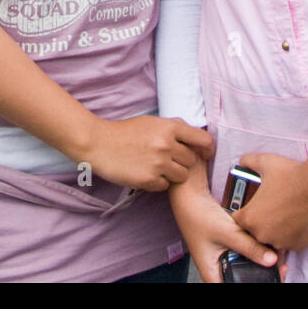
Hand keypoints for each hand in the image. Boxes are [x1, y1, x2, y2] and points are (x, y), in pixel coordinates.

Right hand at [85, 115, 212, 191]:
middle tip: (168, 160)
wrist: (99, 143)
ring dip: (172, 174)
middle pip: (191, 161)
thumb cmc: (125, 132)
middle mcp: (167, 145)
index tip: (206, 155)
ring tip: (157, 167)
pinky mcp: (149, 180)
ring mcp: (159, 164)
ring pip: (181, 176)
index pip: (203, 140)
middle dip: (183, 162)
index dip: (208, 149)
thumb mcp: (152, 122)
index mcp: (170, 128)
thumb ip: (174, 129)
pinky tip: (146, 173)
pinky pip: (165, 186)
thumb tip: (195, 137)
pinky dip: (158, 183)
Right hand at [168, 161, 276, 282]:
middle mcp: (220, 269)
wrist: (191, 197)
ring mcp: (227, 257)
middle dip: (263, 274)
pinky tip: (271, 244)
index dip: (252, 284)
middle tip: (281, 267)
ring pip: (249, 266)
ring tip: (279, 253)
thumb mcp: (226, 232)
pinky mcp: (232, 246)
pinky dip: (259, 248)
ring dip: (263, 260)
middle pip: (245, 279)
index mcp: (213, 273)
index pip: (235, 287)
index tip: (272, 279)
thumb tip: (272, 260)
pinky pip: (248, 252)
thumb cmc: (198, 216)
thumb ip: (248, 246)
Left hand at [231, 152, 307, 252]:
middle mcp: (263, 235)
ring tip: (286, 212)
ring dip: (277, 230)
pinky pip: (291, 242)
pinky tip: (298, 219)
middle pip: (256, 232)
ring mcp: (282, 243)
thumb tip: (242, 162)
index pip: (238, 220)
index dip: (245, 212)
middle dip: (261, 222)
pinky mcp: (299, 246)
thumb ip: (248, 162)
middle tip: (272, 207)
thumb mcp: (264, 162)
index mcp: (250, 218)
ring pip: (274, 239)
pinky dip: (293, 234)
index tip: (253, 206)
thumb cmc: (291, 174)